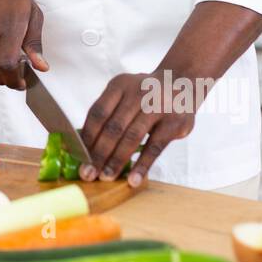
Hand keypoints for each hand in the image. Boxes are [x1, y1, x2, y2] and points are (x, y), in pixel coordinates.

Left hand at [80, 69, 193, 187]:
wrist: (182, 82)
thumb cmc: (145, 95)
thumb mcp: (125, 93)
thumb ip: (108, 114)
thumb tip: (83, 144)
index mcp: (119, 85)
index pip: (98, 113)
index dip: (87, 137)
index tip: (78, 156)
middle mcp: (137, 93)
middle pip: (113, 127)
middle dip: (98, 154)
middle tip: (88, 173)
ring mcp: (157, 106)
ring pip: (132, 137)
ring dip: (117, 161)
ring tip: (106, 178)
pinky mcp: (174, 122)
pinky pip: (155, 147)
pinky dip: (142, 165)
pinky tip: (133, 179)